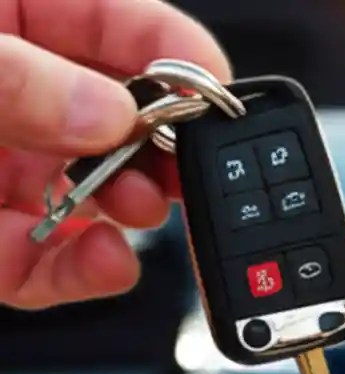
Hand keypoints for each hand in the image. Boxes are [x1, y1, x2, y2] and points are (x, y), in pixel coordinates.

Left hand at [0, 0, 229, 309]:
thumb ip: (22, 81)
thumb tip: (113, 114)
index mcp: (8, 18)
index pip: (118, 23)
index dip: (180, 57)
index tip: (220, 98)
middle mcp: (12, 97)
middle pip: (123, 118)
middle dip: (164, 148)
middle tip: (191, 167)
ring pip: (96, 196)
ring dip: (135, 209)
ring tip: (138, 207)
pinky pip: (47, 264)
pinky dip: (86, 273)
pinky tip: (106, 260)